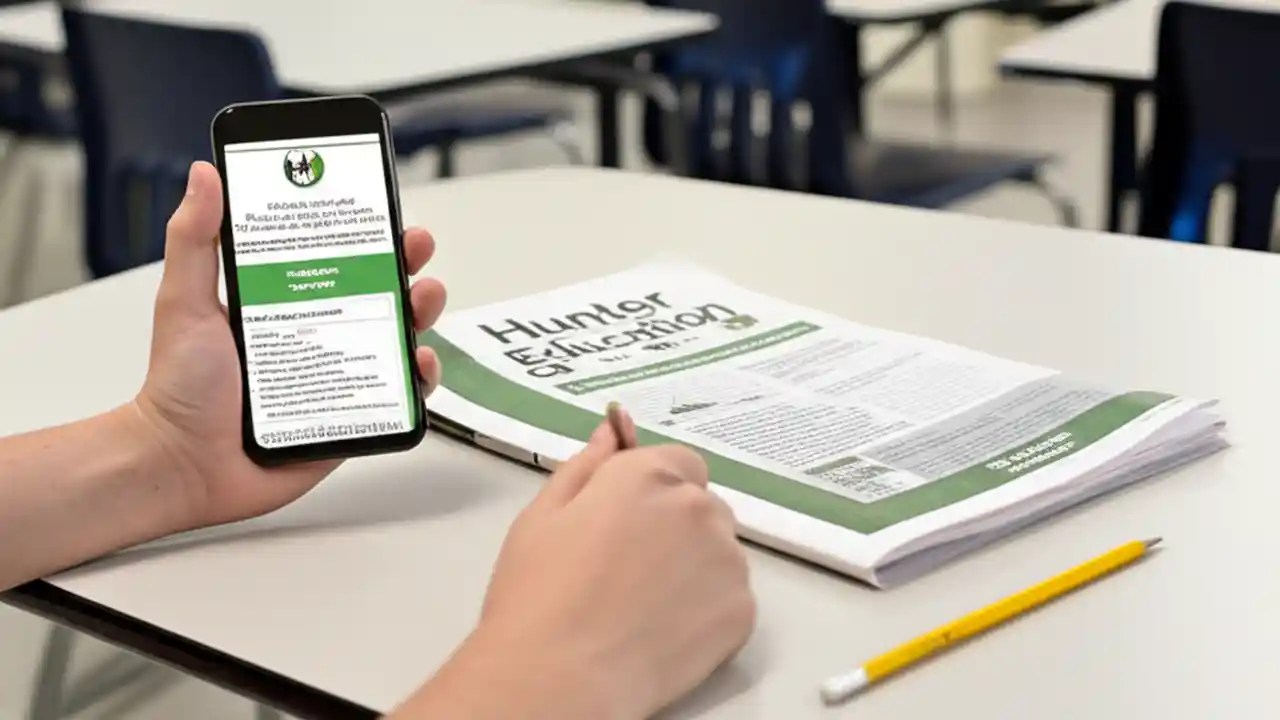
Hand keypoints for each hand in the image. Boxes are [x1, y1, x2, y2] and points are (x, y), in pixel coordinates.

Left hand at [131, 161, 446, 528]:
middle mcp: (318, 333)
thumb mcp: (186, 301)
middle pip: (379, 290)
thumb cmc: (179, 388)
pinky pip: (400, 396)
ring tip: (424, 301)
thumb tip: (203, 176)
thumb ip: (195, 239)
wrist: (183, 466)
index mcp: (285, 301)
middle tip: (416, 249)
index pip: (336, 257)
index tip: (385, 209)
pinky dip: (420, 378)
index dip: (368, 232)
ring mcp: (339, 374)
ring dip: (423, 313)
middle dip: (408, 265)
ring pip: (398, 337)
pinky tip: (418, 362)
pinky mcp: (352, 416)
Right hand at [403, 417, 755, 718]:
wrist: (560, 677)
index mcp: (648, 475)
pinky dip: (708, 608)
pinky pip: (731, 596)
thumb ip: (586, 466)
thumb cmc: (538, 595)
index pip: (678, 463)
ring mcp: (727, 560)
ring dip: (695, 565)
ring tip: (644, 603)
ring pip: (720, 550)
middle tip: (628, 568)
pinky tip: (664, 629)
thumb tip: (612, 432)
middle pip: (701, 505)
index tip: (625, 522)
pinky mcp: (742, 610)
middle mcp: (697, 507)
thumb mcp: (543, 515)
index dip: (653, 490)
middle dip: (676, 526)